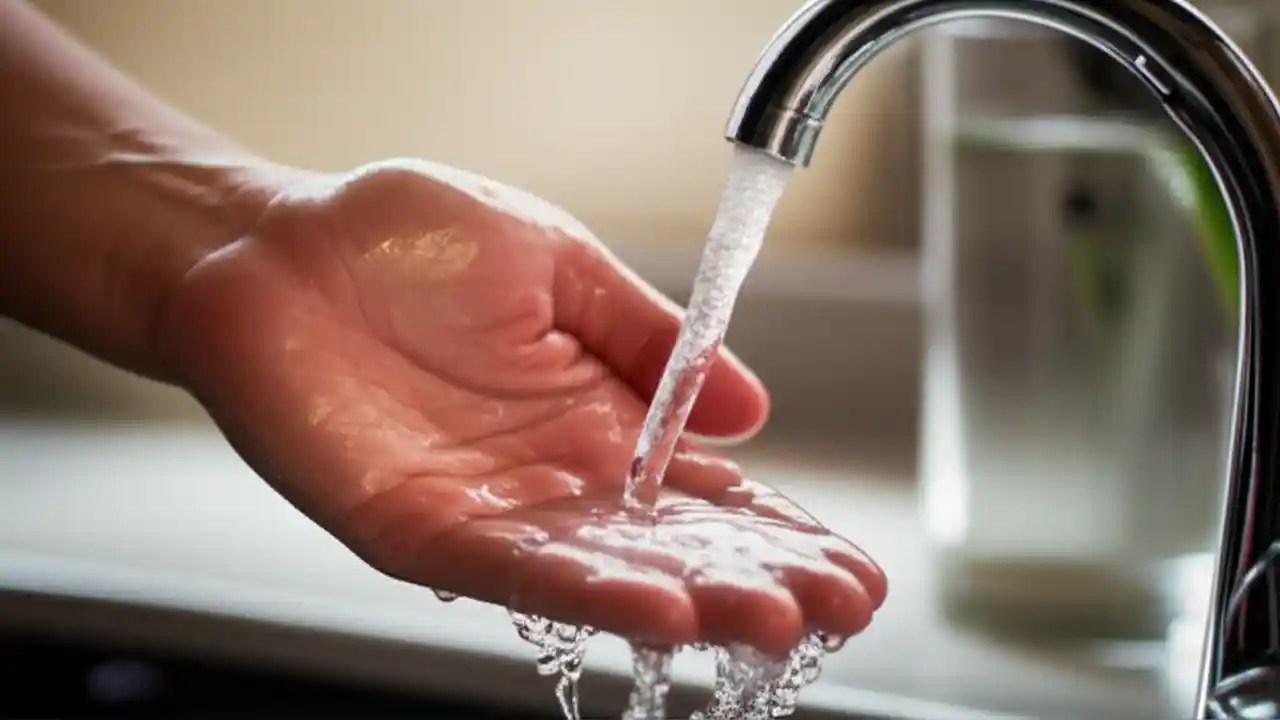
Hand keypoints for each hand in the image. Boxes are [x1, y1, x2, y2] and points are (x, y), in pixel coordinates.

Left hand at [159, 159, 885, 654]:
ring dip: (694, 601)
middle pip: (676, 547)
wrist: (274, 246)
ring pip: (609, 573)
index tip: (853, 562)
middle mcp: (557, 479)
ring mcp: (493, 512)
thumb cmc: (407, 241)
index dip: (780, 527)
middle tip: (843, 608)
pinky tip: (663, 610)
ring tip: (775, 621)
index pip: (707, 489)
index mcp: (599, 414)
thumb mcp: (559, 262)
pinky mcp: (422, 531)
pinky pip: (515, 570)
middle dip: (762, 578)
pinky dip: (589, 592)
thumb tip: (756, 409)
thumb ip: (649, 339)